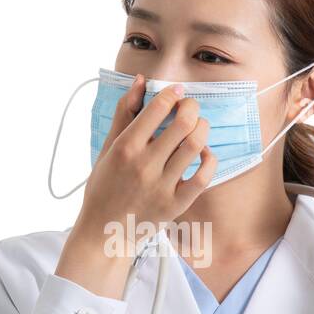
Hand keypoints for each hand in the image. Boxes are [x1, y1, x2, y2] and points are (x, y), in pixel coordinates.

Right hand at [55, 75, 214, 298]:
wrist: (104, 232)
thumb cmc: (104, 187)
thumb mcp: (107, 147)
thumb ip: (124, 113)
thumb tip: (140, 81)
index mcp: (125, 148)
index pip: (157, 108)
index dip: (172, 93)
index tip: (175, 91)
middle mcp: (145, 165)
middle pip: (183, 122)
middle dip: (191, 106)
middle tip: (189, 107)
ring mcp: (162, 186)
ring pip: (196, 144)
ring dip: (202, 128)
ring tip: (197, 126)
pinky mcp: (176, 204)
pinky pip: (204, 176)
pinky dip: (209, 158)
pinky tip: (203, 153)